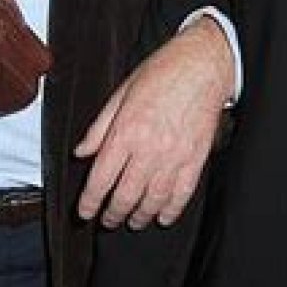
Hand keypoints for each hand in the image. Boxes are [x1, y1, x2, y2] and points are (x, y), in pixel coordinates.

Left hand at [74, 19, 233, 228]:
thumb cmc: (163, 72)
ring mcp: (174, 157)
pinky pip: (181, 194)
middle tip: (108, 221)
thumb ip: (99, 127)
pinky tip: (162, 216)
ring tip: (133, 221)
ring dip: (140, 217)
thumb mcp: (121, 93)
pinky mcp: (195, 159)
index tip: (85, 212)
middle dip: (113, 215)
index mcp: (126, 132)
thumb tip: (82, 152)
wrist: (204, 65)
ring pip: (153, 200)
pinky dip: (170, 210)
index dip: (90, 202)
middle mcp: (149, 149)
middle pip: (126, 196)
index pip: (101, 178)